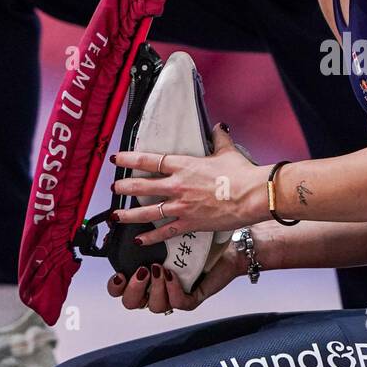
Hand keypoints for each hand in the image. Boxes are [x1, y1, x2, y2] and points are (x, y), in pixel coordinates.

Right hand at [105, 223, 283, 313]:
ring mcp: (177, 292)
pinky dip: (172, 290)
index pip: (122, 285)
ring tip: (154, 270)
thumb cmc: (208, 233)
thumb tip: (137, 189)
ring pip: (155, 304)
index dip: (115, 283)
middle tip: (132, 272)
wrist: (236, 244)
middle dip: (130, 288)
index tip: (116, 269)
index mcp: (153, 267)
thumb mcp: (178, 222)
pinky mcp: (194, 296)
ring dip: (152, 289)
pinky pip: (179, 302)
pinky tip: (170, 274)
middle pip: (131, 300)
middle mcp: (161, 284)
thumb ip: (156, 213)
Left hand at [111, 125, 265, 237]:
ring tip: (116, 217)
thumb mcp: (227, 151)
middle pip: (142, 187)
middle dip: (124, 188)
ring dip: (130, 215)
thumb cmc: (241, 174)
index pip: (150, 161)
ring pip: (148, 212)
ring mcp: (182, 206)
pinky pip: (166, 232)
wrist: (252, 195)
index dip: (130, 159)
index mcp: (184, 165)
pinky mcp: (191, 223)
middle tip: (114, 189)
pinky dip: (152, 237)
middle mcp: (178, 186)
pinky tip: (140, 240)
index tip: (117, 159)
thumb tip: (218, 127)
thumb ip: (219, 139)